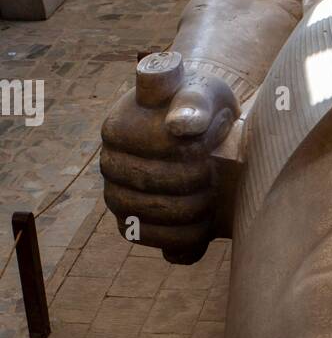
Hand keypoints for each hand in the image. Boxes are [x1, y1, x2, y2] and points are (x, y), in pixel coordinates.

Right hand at [100, 51, 239, 262]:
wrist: (205, 127)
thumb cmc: (201, 104)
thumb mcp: (203, 93)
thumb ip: (194, 103)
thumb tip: (179, 126)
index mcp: (116, 130)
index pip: (156, 153)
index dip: (193, 154)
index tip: (212, 142)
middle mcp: (110, 166)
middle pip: (150, 192)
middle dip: (194, 187)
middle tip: (216, 174)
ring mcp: (120, 197)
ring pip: (147, 226)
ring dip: (191, 218)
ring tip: (214, 200)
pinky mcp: (137, 224)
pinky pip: (157, 244)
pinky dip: (186, 243)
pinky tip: (207, 227)